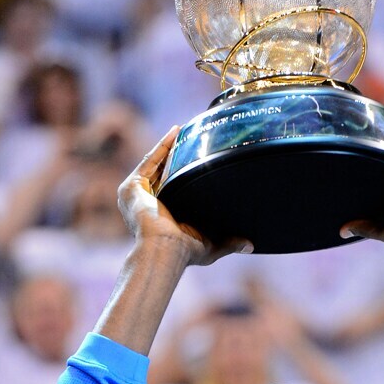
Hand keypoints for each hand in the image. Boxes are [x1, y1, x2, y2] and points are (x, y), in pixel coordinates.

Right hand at [117, 126, 252, 264]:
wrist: (166, 249)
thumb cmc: (185, 252)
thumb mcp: (211, 246)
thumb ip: (229, 243)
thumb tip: (251, 246)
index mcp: (160, 216)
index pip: (173, 188)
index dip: (186, 173)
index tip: (202, 159)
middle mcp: (145, 205)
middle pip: (163, 173)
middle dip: (177, 156)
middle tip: (195, 139)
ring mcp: (136, 196)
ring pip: (155, 165)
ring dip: (169, 147)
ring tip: (186, 131)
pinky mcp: (132, 187)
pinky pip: (149, 161)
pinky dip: (162, 146)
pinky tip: (176, 132)